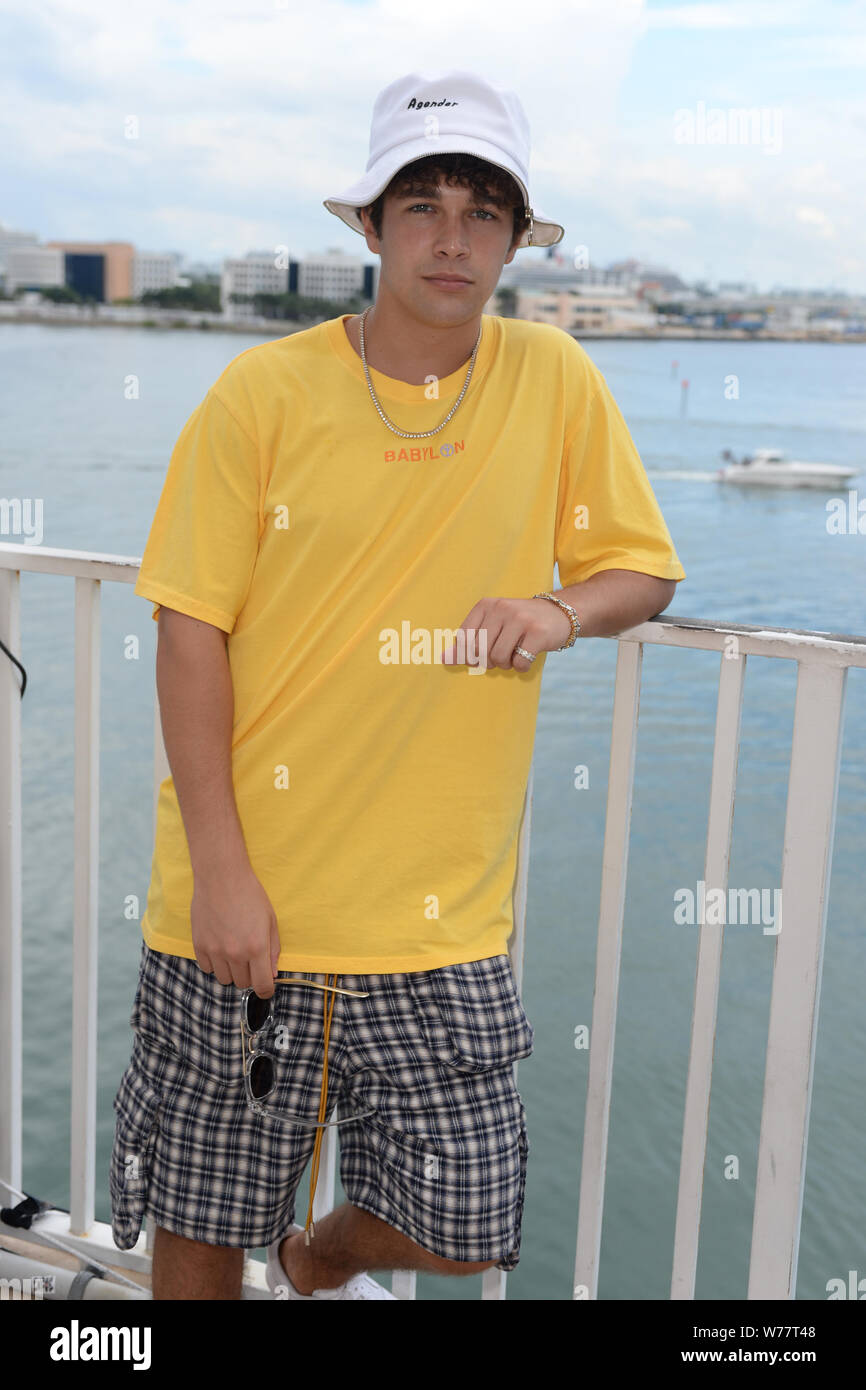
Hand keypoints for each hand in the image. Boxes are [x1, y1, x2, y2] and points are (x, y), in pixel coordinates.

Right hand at [191, 858, 281, 997]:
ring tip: (233, 951)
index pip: (262, 986)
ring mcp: (215, 951)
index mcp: (257, 947)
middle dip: (249, 975)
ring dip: (231, 970)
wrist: (221, 877)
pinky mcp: (199, 946)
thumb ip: (273, 949)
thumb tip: (272, 973)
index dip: (266, 990)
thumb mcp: (270, 920)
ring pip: (224, 979)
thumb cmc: (250, 895)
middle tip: (249, 958)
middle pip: (243, 984)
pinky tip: (219, 946)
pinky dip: (214, 963)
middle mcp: (235, 953)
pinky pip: (207, 968)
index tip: (266, 986)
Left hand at [440, 596, 572, 670]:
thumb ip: (467, 643)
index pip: (463, 639)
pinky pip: (519, 663)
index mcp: (486, 605)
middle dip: (489, 661)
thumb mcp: (492, 626)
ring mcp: (521, 620)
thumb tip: (444, 659)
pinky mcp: (538, 633)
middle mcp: (501, 609)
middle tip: (502, 653)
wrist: (560, 613)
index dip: (470, 654)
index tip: (482, 653)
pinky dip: (522, 666)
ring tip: (515, 653)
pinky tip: (529, 654)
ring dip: (506, 664)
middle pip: (479, 651)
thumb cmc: (519, 624)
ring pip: (498, 658)